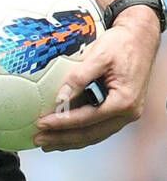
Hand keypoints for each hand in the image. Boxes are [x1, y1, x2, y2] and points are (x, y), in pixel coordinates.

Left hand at [34, 7, 161, 150]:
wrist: (141, 37)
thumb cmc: (121, 43)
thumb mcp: (99, 55)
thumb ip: (79, 77)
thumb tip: (60, 97)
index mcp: (123, 101)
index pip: (87, 119)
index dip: (62, 123)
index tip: (40, 124)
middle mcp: (128, 112)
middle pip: (90, 134)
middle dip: (62, 139)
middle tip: (38, 139)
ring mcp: (127, 114)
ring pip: (95, 135)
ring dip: (70, 140)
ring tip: (47, 143)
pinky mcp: (121, 110)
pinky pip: (99, 127)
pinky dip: (80, 132)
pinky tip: (63, 134)